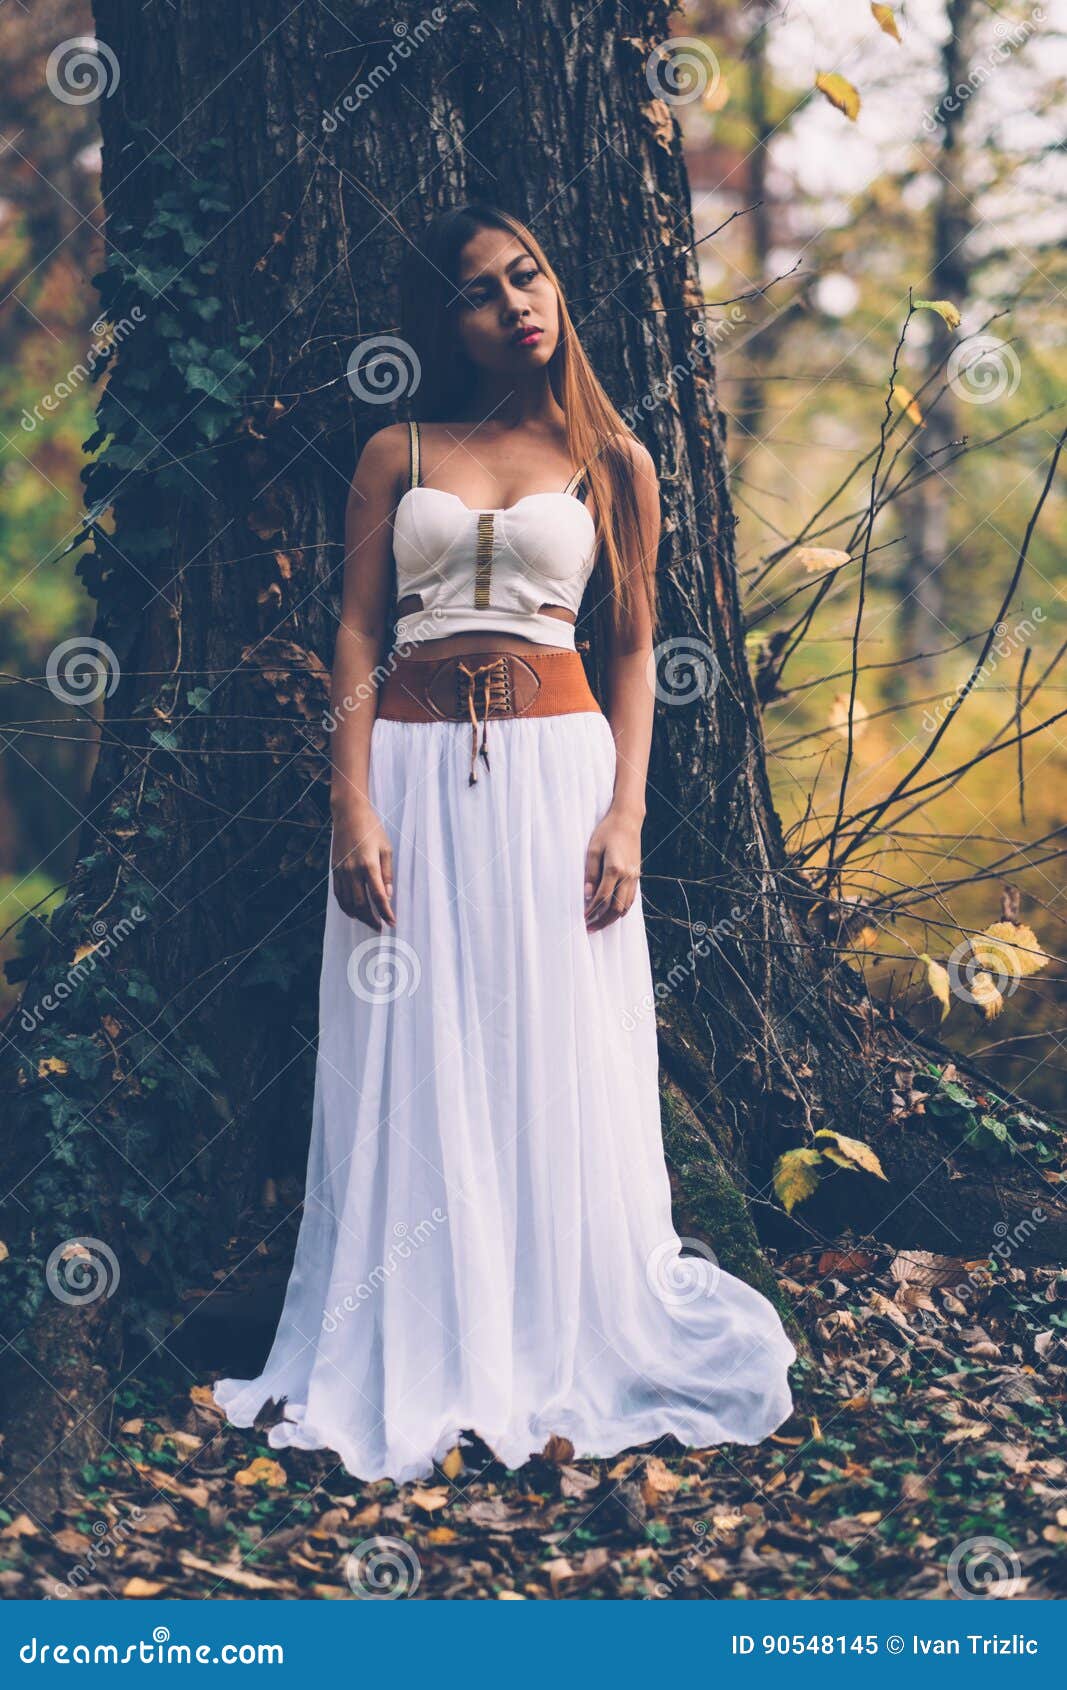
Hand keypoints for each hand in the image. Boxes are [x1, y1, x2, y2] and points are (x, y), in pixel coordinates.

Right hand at [331, 805, 395, 929]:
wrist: (348, 814)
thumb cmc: (372, 829)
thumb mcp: (386, 849)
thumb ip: (387, 874)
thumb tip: (388, 895)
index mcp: (369, 865)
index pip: (378, 896)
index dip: (386, 913)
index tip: (392, 923)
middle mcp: (353, 871)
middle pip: (361, 904)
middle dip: (371, 919)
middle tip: (379, 926)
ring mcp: (341, 871)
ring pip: (348, 902)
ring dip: (358, 915)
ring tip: (368, 921)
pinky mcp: (334, 869)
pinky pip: (339, 894)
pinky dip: (345, 906)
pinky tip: (353, 912)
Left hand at [584, 808, 642, 930]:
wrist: (628, 820)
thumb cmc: (607, 832)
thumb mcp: (593, 850)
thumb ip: (590, 874)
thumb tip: (587, 894)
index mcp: (615, 868)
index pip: (602, 898)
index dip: (592, 910)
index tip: (582, 918)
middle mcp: (627, 875)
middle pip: (616, 907)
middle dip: (602, 920)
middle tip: (589, 928)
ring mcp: (634, 877)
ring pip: (625, 906)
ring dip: (612, 919)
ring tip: (599, 924)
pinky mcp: (637, 875)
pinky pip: (631, 899)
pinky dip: (622, 910)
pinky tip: (612, 914)